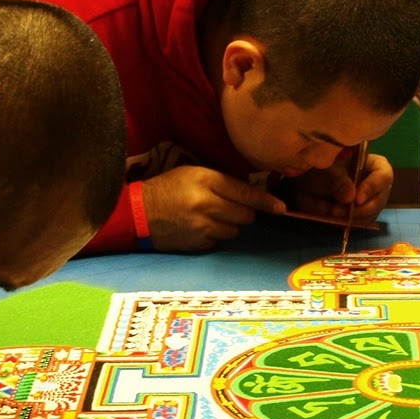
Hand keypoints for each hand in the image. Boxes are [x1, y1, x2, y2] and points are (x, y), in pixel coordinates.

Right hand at [139, 165, 285, 251]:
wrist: (137, 214)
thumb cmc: (168, 188)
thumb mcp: (193, 173)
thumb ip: (222, 181)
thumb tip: (252, 195)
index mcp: (205, 181)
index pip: (245, 193)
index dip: (265, 201)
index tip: (282, 208)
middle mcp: (205, 204)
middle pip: (245, 216)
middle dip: (243, 212)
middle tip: (230, 207)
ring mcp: (201, 228)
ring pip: (234, 231)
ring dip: (230, 225)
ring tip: (212, 217)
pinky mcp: (197, 245)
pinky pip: (220, 242)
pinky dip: (216, 236)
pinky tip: (201, 228)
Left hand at [289, 150, 392, 222]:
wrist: (307, 181)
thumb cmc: (321, 167)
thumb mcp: (328, 169)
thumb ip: (339, 180)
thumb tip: (351, 198)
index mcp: (374, 166)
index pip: (384, 176)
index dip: (372, 188)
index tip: (357, 199)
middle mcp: (377, 185)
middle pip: (379, 200)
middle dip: (361, 209)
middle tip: (340, 211)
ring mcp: (370, 202)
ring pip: (370, 215)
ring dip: (352, 218)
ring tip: (331, 212)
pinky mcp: (361, 215)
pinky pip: (359, 223)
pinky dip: (346, 223)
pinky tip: (332, 218)